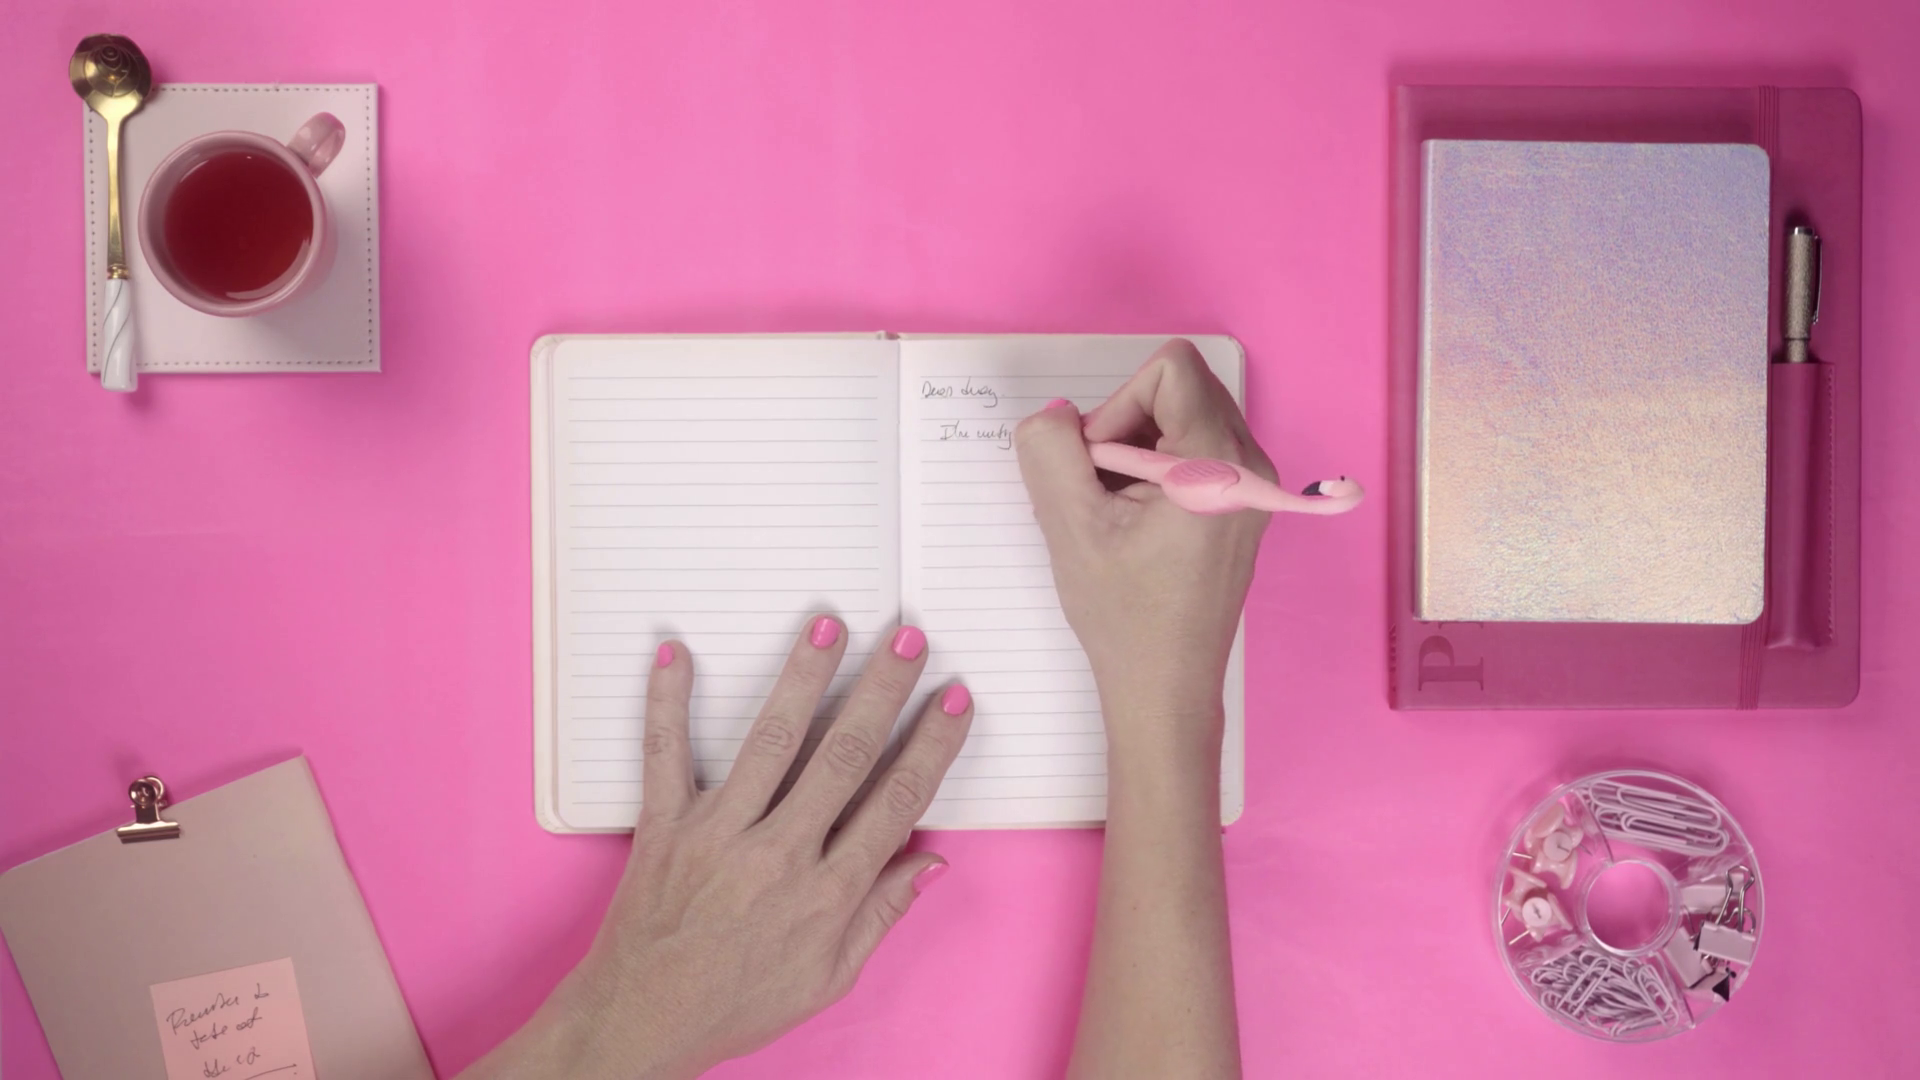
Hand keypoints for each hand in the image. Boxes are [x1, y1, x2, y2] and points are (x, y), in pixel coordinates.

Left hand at [460, 620, 972, 1079]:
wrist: (641, 1022)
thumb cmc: (733, 1003)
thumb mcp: (827, 978)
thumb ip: (879, 914)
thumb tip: (929, 864)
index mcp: (825, 894)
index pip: (895, 803)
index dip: (932, 747)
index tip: (953, 703)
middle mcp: (777, 854)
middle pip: (844, 756)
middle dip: (883, 690)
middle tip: (908, 640)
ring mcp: (719, 833)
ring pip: (771, 741)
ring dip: (804, 676)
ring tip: (828, 624)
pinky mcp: (665, 825)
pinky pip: (664, 753)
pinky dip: (667, 702)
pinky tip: (677, 655)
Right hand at [1014, 339, 1273, 755]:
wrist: (1165, 688)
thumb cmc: (1124, 616)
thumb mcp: (1068, 526)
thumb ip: (1050, 450)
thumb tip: (1058, 417)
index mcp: (1221, 464)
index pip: (1171, 368)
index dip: (1117, 406)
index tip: (1100, 469)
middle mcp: (1252, 465)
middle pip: (1181, 387)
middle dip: (1128, 424)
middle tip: (1106, 490)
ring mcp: (1254, 485)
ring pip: (1186, 415)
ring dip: (1138, 447)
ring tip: (1120, 510)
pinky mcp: (1243, 504)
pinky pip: (1197, 449)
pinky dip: (1158, 467)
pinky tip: (1137, 521)